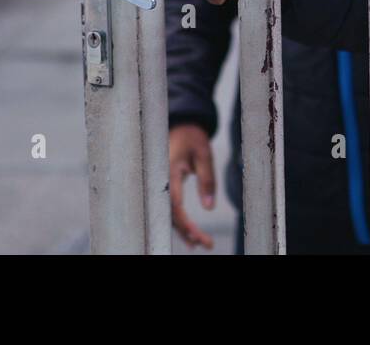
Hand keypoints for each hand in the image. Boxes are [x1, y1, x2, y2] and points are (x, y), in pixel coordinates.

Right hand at [169, 124, 216, 249]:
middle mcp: (161, 180)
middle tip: (206, 244)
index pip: (174, 202)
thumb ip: (207, 179)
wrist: (181, 126)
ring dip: (183, 230)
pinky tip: (189, 235)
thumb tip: (209, 208)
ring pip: (169, 213)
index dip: (185, 222)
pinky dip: (179, 222)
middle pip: (171, 212)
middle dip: (187, 231)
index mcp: (168, 170)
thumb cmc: (192, 138)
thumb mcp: (205, 154)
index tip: (198, 235)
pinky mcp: (165, 187)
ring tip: (199, 244)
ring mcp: (161, 184)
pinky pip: (170, 208)